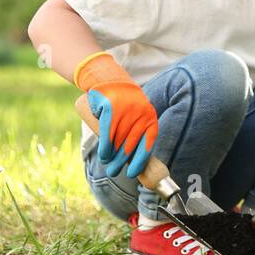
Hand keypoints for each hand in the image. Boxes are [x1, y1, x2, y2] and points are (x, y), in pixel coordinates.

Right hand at [75, 52, 158, 178]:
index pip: (148, 143)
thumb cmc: (125, 104)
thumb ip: (138, 132)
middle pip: (130, 145)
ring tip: (107, 163)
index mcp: (150, 118)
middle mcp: (140, 115)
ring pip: (117, 141)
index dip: (140, 160)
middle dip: (121, 162)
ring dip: (111, 156)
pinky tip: (104, 155)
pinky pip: (108, 133)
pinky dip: (105, 146)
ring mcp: (125, 111)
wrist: (111, 80)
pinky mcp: (111, 109)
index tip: (132, 173)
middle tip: (114, 172)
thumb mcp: (138, 115)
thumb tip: (137, 161)